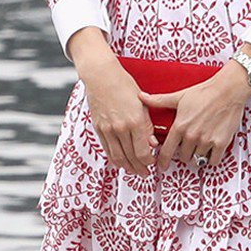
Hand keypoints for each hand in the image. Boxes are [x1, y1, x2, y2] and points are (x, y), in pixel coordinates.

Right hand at [81, 62, 159, 177]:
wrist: (101, 76)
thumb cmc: (124, 85)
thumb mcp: (142, 103)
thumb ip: (147, 125)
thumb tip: (152, 144)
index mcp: (135, 121)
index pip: (143, 152)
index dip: (148, 162)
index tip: (152, 162)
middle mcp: (121, 128)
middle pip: (131, 157)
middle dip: (139, 168)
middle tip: (145, 173)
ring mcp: (108, 129)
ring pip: (117, 157)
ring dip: (127, 167)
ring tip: (133, 171)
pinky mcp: (98, 128)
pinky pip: (106, 149)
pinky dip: (114, 159)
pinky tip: (120, 162)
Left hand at [138, 72, 249, 170]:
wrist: (228, 90)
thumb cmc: (205, 92)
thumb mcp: (179, 96)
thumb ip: (159, 100)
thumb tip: (141, 97)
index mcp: (180, 126)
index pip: (166, 151)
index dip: (162, 161)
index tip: (162, 166)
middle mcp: (192, 136)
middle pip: (182, 157)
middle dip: (183, 154)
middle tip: (186, 148)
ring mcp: (207, 141)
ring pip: (197, 159)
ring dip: (196, 156)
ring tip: (198, 147)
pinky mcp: (221, 143)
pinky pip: (213, 161)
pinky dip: (211, 159)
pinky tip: (210, 151)